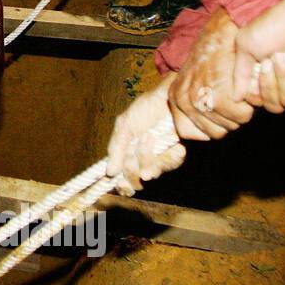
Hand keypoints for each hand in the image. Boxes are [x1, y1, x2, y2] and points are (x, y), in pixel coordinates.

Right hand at [105, 73, 186, 194]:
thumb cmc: (145, 109)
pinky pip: (169, 164)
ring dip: (148, 157)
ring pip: (151, 173)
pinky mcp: (175, 155)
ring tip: (150, 137)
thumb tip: (109, 172)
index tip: (120, 184)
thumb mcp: (124, 126)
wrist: (170, 99)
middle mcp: (142, 159)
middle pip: (135, 179)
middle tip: (135, 147)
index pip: (123, 177)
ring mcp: (159, 158)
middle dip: (133, 166)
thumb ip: (116, 148)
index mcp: (127, 152)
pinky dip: (166, 154)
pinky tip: (165, 140)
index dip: (121, 185)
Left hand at [168, 8, 254, 140]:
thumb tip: (204, 132)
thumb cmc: (215, 54)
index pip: (187, 133)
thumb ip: (194, 102)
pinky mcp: (219, 97)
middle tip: (233, 97)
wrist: (225, 32)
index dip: (207, 128)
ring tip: (238, 90)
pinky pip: (241, 116)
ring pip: (230, 125)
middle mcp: (183, 101)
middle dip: (228, 119)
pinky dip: (249, 104)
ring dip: (240, 111)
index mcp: (175, 98)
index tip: (218, 114)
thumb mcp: (194, 78)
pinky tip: (245, 88)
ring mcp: (200, 100)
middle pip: (214, 132)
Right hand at [232, 0, 284, 109]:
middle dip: (268, 84)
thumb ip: (239, 74)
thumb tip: (235, 98)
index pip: (256, 99)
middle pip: (272, 105)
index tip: (256, 70)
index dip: (255, 93)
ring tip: (284, 59)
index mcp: (260, 72)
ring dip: (283, 81)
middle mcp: (279, 80)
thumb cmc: (275, 25)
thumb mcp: (246, 45)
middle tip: (268, 62)